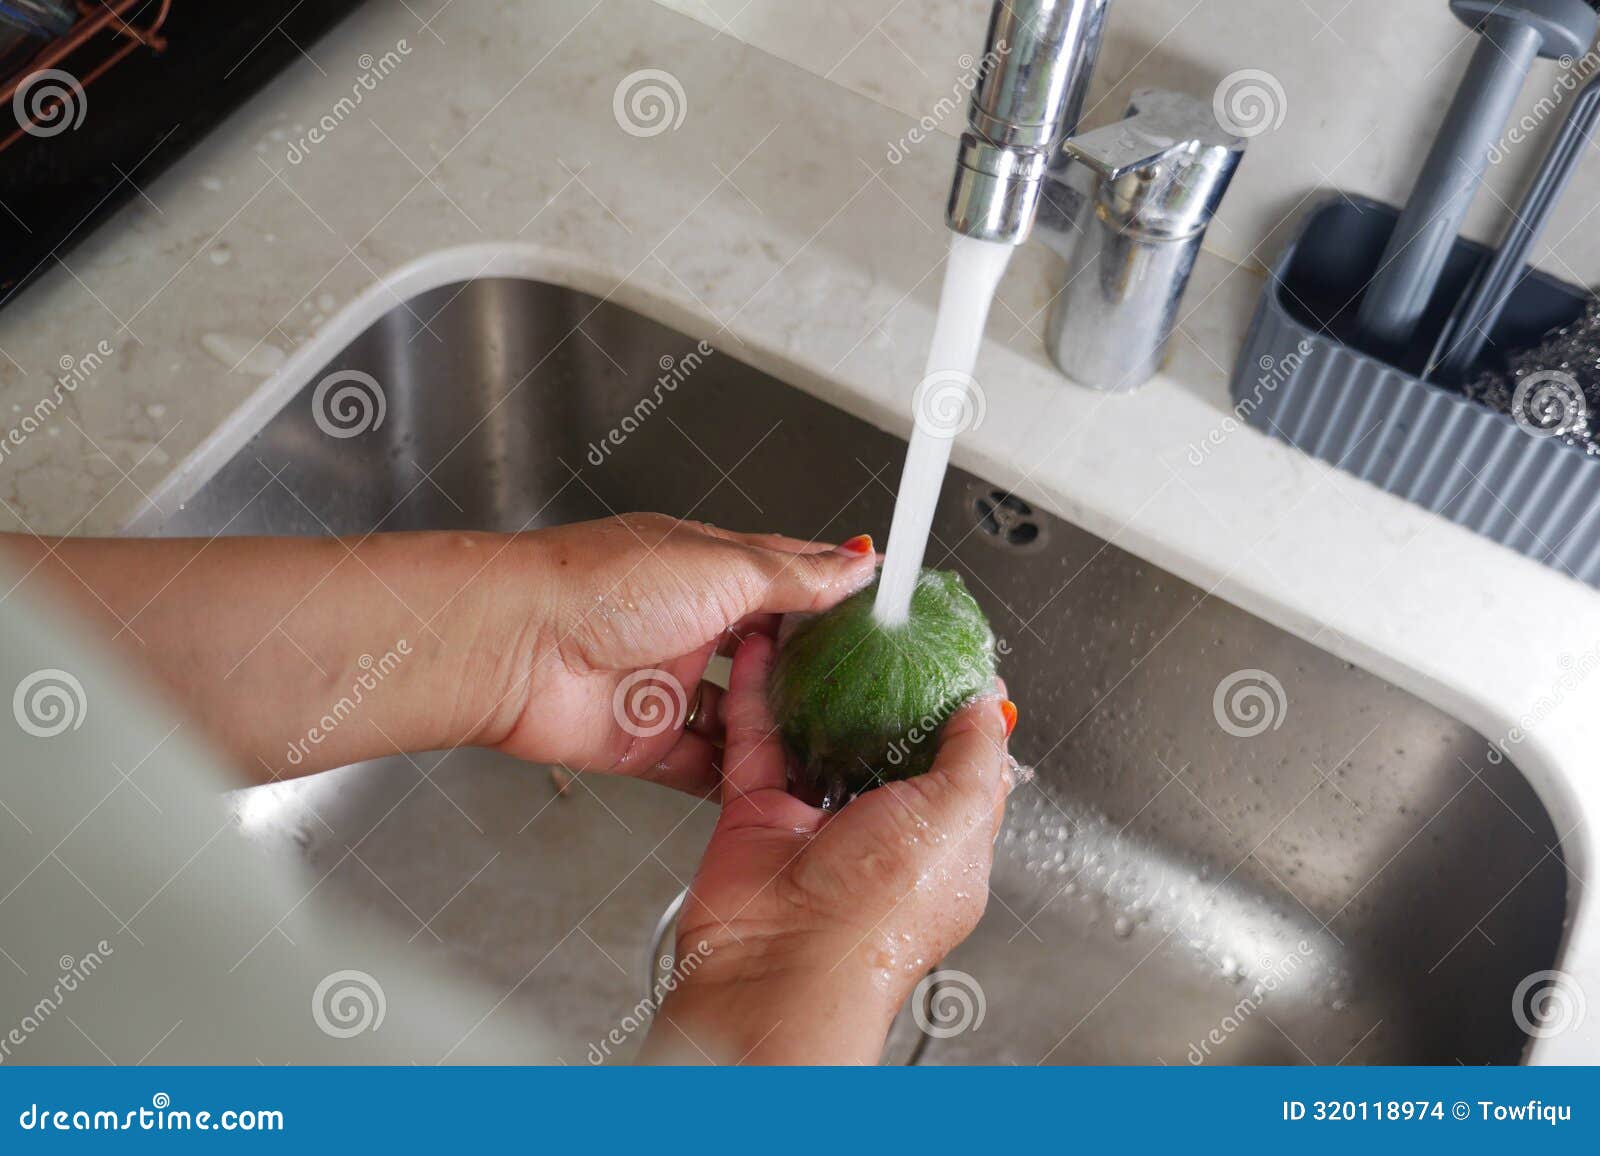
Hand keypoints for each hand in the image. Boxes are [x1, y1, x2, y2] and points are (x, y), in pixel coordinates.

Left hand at [484, 514, 878, 791]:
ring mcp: (666, 685)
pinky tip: (777, 789)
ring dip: (777, 732)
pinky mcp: (643, 740)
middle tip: (868, 694)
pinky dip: (733, 778)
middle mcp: (688, 625)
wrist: (518, 647)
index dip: (834, 594)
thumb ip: (794, 577)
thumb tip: (856, 563)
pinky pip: (699, 768)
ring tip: (833, 749)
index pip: (786, 579)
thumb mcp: (721, 568)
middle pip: (766, 656)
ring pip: (739, 717)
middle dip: (812, 674)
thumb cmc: (601, 586)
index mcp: (706, 569)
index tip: (884, 614)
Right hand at [640, 625, 1017, 1064]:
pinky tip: (763, 650)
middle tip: (881, 627)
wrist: (779, 973)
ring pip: (818, 731)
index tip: (950, 653)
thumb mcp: (955, 819)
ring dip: (818, 680)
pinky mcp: (758, 812)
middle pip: (884, 739)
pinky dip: (758, 692)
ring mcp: (816, 822)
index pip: (961, 762)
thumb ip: (975, 757)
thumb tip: (990, 705)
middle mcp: (880, 833)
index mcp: (943, 844)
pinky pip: (756, 739)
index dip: (957, 707)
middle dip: (882, 685)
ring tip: (824, 627)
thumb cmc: (873, 923)